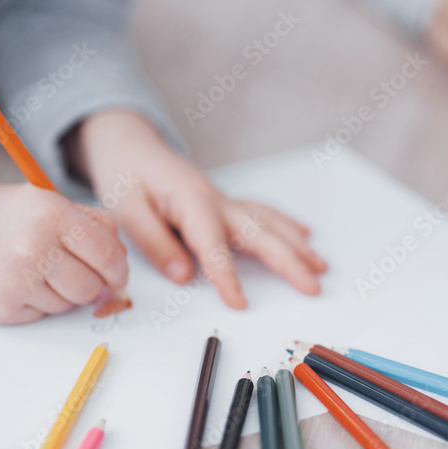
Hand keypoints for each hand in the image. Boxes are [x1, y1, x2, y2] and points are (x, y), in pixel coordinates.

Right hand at [0, 169, 129, 323]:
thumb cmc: (12, 218)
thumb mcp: (55, 204)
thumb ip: (97, 227)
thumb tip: (122, 265)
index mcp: (51, 214)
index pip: (106, 254)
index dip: (119, 270)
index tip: (118, 276)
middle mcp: (32, 246)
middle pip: (90, 287)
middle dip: (92, 286)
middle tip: (79, 275)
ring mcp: (14, 279)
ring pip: (68, 305)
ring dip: (64, 294)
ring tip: (40, 272)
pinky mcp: (0, 306)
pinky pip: (42, 315)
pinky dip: (39, 304)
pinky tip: (20, 282)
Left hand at [68, 109, 327, 308]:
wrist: (131, 145)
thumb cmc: (127, 174)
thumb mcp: (126, 208)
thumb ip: (155, 242)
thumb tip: (183, 275)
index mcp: (191, 202)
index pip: (213, 245)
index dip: (227, 276)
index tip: (239, 303)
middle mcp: (217, 200)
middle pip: (260, 234)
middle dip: (290, 261)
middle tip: (313, 287)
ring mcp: (225, 201)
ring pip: (269, 223)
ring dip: (298, 246)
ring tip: (321, 267)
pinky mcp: (226, 203)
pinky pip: (263, 213)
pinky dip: (287, 224)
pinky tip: (306, 235)